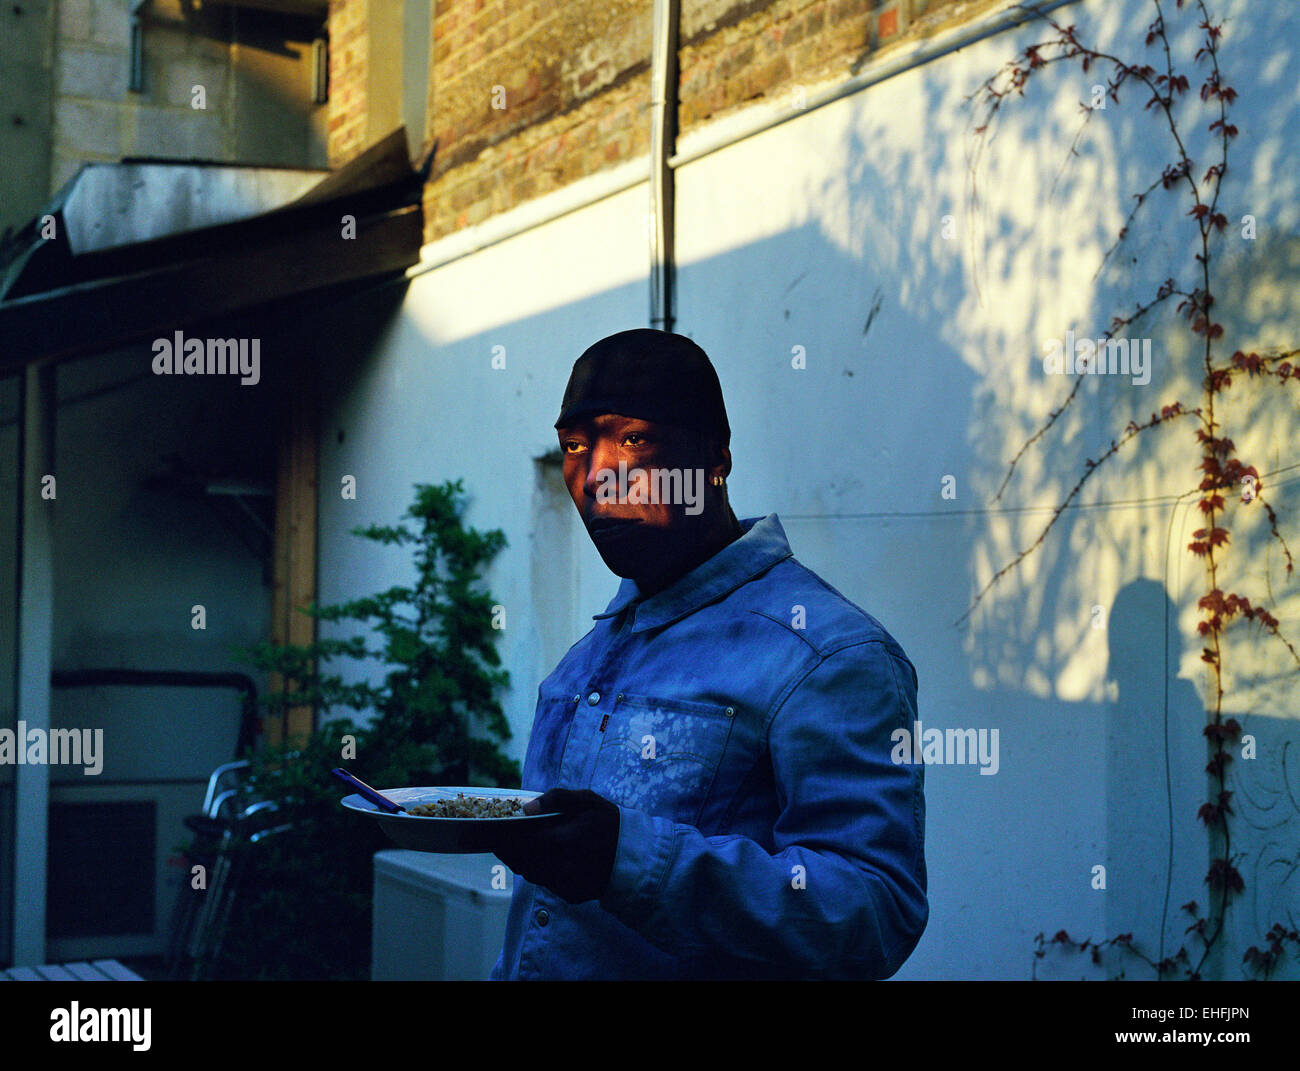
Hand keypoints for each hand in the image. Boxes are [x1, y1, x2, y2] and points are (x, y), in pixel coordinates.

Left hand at [494, 788, 619, 903]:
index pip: (524, 844)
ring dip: (522, 863)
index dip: (506, 841)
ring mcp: (568, 884)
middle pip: (523, 863)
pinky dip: (540, 872)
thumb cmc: (609, 822)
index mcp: (566, 840)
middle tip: (501, 841)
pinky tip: (543, 859)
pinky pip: (546, 884)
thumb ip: (557, 799)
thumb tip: (526, 807)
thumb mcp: (588, 800)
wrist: (636, 855)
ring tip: (518, 848)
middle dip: (509, 852)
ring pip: (532, 876)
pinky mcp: (572, 895)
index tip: (496, 833)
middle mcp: (564, 867)